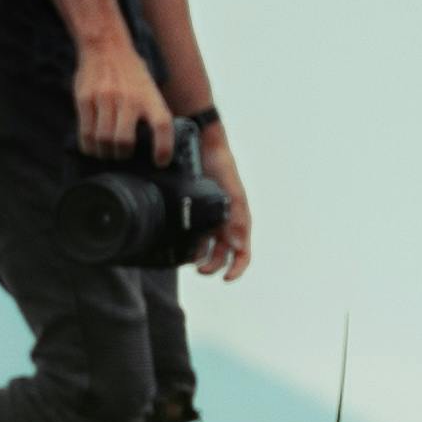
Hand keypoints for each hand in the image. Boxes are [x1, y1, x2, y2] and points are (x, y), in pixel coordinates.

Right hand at [72, 30, 177, 161]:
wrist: (105, 45)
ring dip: (105, 153)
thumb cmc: (130, 72)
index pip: (162, 126)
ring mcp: (105, 99)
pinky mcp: (85, 99)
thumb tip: (154, 143)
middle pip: (124, 141)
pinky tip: (92, 145)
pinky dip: (89, 145)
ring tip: (106, 151)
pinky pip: (85, 132)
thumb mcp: (149, 88)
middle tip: (122, 154)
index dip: (163, 148)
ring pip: (103, 140)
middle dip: (122, 155)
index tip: (160, 162)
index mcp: (149, 97)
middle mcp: (128, 99)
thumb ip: (151, 112)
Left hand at [193, 125, 252, 281]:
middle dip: (213, 266)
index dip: (237, 269)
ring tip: (190, 260)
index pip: (242, 253)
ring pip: (206, 248)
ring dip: (201, 259)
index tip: (226, 278)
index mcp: (238, 219)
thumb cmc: (221, 166)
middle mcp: (223, 222)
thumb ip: (238, 218)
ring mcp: (207, 218)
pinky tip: (179, 248)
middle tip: (199, 269)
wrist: (201, 143)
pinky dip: (187, 245)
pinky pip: (191, 235)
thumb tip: (239, 247)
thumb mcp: (232, 192)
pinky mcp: (191, 212)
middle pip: (222, 255)